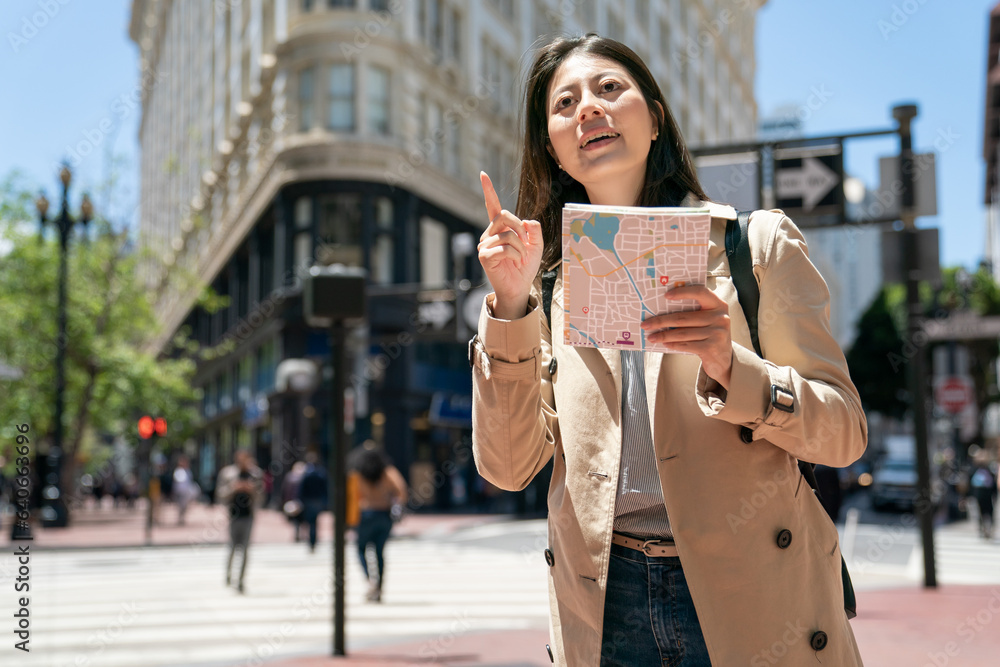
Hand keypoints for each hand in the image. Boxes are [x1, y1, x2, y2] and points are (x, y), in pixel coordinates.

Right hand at [478, 171, 542, 319]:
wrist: (520, 287)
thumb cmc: (525, 266)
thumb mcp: (536, 245)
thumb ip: (534, 230)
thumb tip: (526, 221)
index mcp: (500, 229)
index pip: (492, 206)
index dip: (488, 190)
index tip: (483, 174)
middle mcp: (489, 234)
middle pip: (505, 215)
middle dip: (520, 229)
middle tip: (525, 245)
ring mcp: (485, 245)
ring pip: (508, 234)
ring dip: (520, 248)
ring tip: (519, 258)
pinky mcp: (485, 256)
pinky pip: (505, 247)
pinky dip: (515, 254)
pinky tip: (514, 262)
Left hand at [640, 285, 733, 388]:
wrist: (724, 360)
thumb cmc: (710, 335)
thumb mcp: (707, 320)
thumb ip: (693, 312)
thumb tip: (662, 310)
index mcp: (718, 304)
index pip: (700, 292)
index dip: (683, 292)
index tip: (666, 295)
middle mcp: (720, 317)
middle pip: (684, 317)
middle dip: (662, 320)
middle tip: (646, 324)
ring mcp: (717, 333)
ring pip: (683, 332)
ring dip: (664, 335)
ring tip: (651, 337)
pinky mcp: (712, 348)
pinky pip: (687, 345)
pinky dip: (673, 344)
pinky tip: (664, 343)